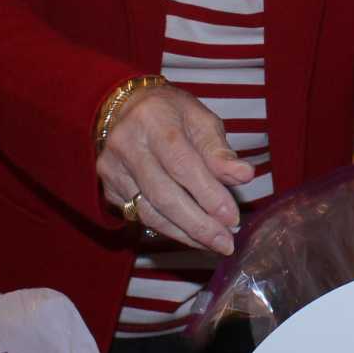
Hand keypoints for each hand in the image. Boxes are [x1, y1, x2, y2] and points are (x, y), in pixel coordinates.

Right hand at [96, 85, 252, 254]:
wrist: (128, 109)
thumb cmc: (172, 115)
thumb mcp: (201, 120)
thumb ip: (219, 151)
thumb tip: (244, 175)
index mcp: (152, 118)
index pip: (181, 163)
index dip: (207, 193)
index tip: (232, 218)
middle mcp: (125, 143)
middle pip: (163, 194)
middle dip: (198, 223)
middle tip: (226, 242)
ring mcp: (112, 168)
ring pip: (150, 212)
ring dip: (186, 233)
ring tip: (214, 243)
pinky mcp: (108, 188)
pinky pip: (141, 217)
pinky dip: (170, 230)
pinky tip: (193, 236)